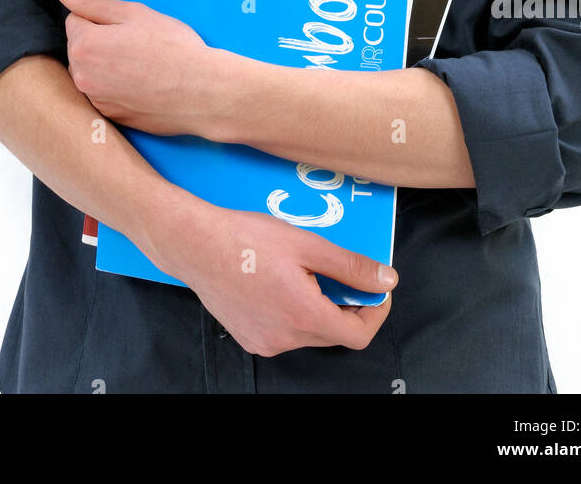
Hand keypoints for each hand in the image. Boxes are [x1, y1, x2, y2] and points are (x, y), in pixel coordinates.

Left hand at [57, 0, 212, 135]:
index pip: (75, 20)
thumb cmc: (173, 49)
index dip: (102, 18)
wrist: (202, 93)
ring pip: (92, 72)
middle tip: (138, 44)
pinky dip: (117, 87)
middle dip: (101, 41)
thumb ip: (93, 2)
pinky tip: (143, 84)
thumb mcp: (134, 14)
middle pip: (81, 48)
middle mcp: (82, 77)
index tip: (127, 26)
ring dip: (107, 65)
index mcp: (84, 46)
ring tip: (142, 65)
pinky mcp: (111, 117)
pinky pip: (105, 93)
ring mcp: (96, 100)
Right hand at [151, 199, 397, 357]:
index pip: (358, 335)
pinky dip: (293, 313)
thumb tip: (387, 281)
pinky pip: (285, 333)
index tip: (376, 290)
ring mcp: (264, 342)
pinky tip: (279, 283)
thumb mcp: (307, 244)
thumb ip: (351, 267)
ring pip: (309, 333)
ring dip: (318, 307)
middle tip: (339, 271)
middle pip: (334, 333)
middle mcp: (284, 339)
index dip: (375, 313)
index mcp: (304, 317)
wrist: (194, 244)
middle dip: (345, 305)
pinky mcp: (248, 338)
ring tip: (302, 271)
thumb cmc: (246, 239)